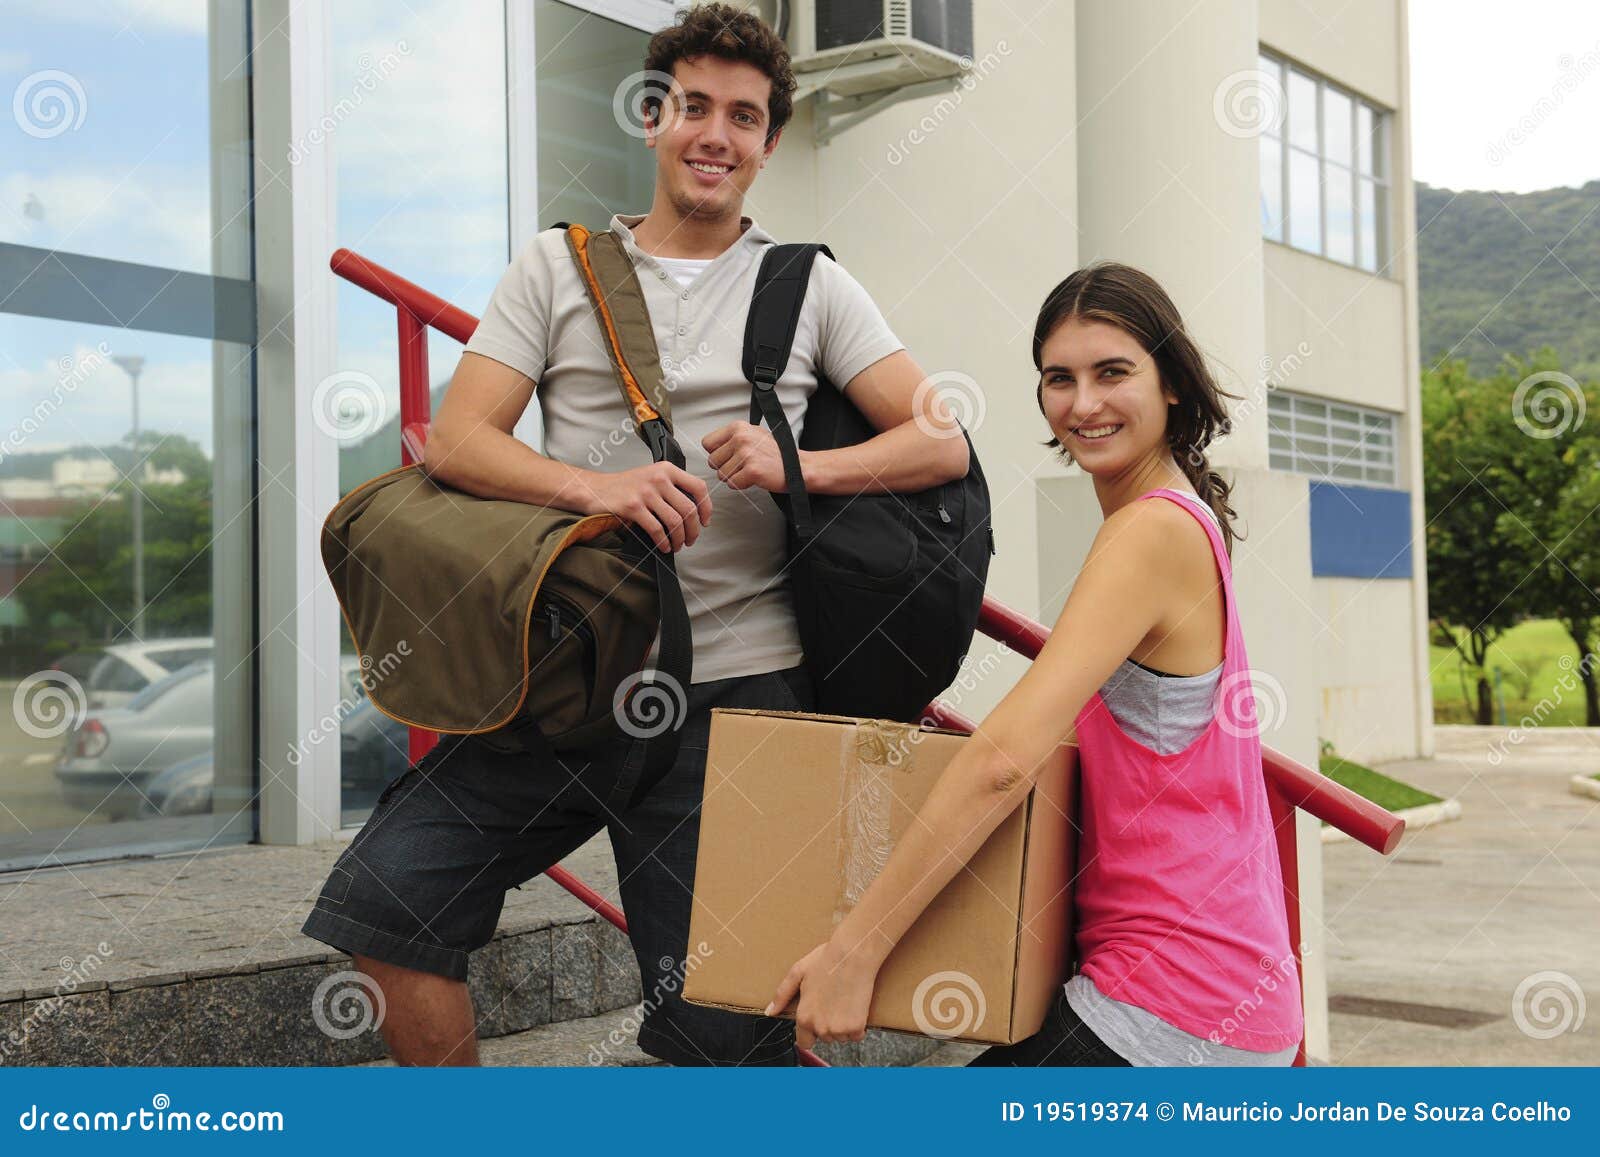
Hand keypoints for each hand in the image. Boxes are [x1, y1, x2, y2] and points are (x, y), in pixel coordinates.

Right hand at [581, 461, 711, 552]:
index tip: (705, 521)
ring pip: (675, 521)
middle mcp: (658, 478)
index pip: (698, 487)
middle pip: (688, 509)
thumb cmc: (625, 486)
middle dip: (693, 530)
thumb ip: (672, 488)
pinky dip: (664, 542)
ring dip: (679, 539)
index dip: (706, 507)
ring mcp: (646, 492)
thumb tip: (694, 512)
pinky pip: (657, 529)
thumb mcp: (652, 477)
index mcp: (667, 469)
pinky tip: (664, 546)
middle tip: (690, 540)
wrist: (595, 488)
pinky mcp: (633, 507)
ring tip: (677, 545)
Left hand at [703, 421, 787, 492]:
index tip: (730, 456)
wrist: (799, 467)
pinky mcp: (752, 470)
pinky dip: (741, 485)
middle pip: (712, 461)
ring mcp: (746, 454)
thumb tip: (710, 446)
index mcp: (738, 427)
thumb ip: (732, 438)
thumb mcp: (753, 434)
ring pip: (721, 474)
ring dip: (733, 477)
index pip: (707, 443)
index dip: (717, 453)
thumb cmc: (775, 454)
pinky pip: (732, 484)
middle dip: (724, 468)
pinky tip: (754, 478)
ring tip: (749, 471)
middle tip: (742, 466)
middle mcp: (741, 437)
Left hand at [765, 938, 880, 1049]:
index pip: (804, 1042)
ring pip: (841, 1036)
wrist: (853, 955)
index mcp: (804, 1016)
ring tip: (844, 1001)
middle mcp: (820, 1027)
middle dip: (828, 1024)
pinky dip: (857, 1024)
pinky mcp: (856, 1027)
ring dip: (843, 1025)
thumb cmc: (827, 960)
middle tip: (833, 1001)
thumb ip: (782, 995)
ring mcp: (839, 1029)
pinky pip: (857, 1034)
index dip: (810, 1033)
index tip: (817, 1020)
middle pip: (825, 1037)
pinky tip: (855, 1005)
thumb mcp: (797, 973)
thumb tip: (770, 1011)